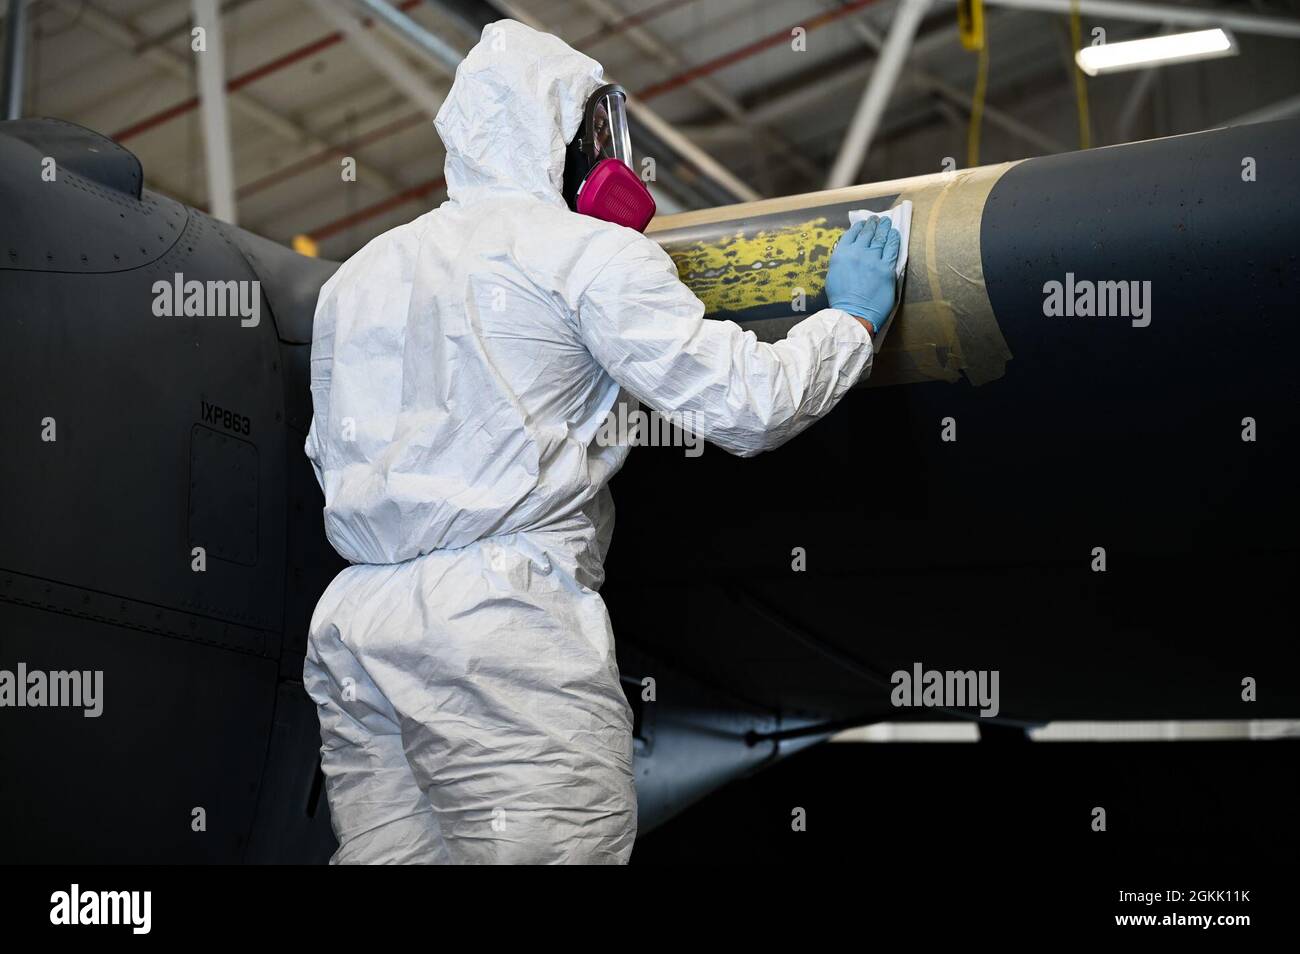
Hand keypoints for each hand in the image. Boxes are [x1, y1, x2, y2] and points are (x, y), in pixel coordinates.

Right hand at [825, 215, 901, 334]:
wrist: (853, 314)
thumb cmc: (841, 299)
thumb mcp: (833, 275)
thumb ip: (841, 260)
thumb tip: (850, 252)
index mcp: (841, 254)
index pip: (851, 234)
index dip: (859, 226)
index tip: (863, 223)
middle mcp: (857, 253)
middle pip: (868, 233)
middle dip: (873, 224)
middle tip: (877, 219)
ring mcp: (873, 259)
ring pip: (881, 238)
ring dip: (884, 228)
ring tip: (886, 222)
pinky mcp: (886, 268)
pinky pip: (892, 248)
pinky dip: (894, 239)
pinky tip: (895, 234)